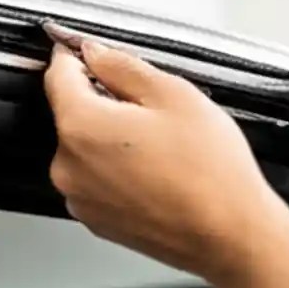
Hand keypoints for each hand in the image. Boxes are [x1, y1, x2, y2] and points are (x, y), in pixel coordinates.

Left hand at [43, 29, 288, 286]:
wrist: (231, 237)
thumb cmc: (210, 170)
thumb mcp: (173, 94)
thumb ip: (122, 66)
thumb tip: (94, 52)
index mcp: (80, 126)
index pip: (57, 76)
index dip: (74, 56)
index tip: (88, 50)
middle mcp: (67, 165)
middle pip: (71, 113)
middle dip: (102, 102)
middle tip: (150, 109)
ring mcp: (78, 197)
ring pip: (84, 147)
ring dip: (109, 137)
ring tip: (159, 147)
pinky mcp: (94, 220)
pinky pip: (95, 178)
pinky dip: (115, 168)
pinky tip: (154, 171)